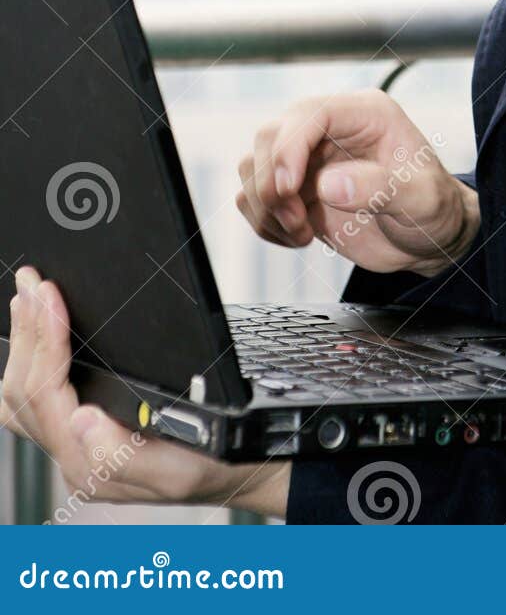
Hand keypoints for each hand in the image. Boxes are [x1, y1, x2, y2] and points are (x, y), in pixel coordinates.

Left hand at [1, 267, 289, 518]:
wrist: (237, 470)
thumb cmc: (214, 464)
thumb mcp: (181, 468)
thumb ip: (123, 455)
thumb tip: (81, 422)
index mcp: (90, 463)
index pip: (46, 394)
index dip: (45, 340)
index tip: (51, 296)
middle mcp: (72, 458)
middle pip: (22, 392)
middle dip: (26, 332)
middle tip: (32, 284)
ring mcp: (71, 448)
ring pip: (19, 398)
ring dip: (22, 344)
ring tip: (27, 300)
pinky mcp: (78, 437)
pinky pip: (34, 401)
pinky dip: (28, 360)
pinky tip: (35, 335)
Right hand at [236, 88, 480, 276]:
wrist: (427, 239)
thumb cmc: (433, 210)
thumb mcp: (422, 200)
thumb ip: (380, 189)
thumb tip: (327, 185)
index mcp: (366, 115)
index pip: (310, 113)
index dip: (289, 147)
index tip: (288, 189)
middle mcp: (331, 130)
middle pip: (271, 136)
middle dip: (273, 184)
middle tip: (298, 222)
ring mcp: (310, 159)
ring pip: (254, 165)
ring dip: (266, 206)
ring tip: (302, 233)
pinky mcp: (296, 189)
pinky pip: (254, 197)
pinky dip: (264, 222)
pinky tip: (297, 238)